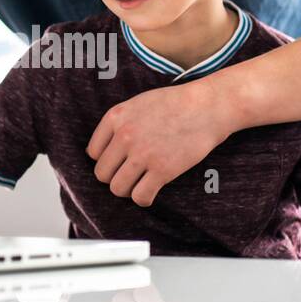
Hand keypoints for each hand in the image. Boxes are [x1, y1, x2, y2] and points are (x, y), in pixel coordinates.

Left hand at [86, 79, 230, 205]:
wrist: (208, 107)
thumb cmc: (176, 104)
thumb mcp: (139, 103)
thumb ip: (120, 123)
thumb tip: (105, 149)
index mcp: (116, 117)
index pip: (93, 152)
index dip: (106, 160)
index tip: (120, 161)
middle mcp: (125, 136)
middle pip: (102, 173)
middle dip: (115, 177)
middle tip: (131, 174)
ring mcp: (143, 154)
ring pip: (117, 188)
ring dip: (127, 190)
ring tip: (140, 183)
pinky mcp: (162, 170)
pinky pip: (140, 197)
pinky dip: (144, 198)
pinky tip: (151, 191)